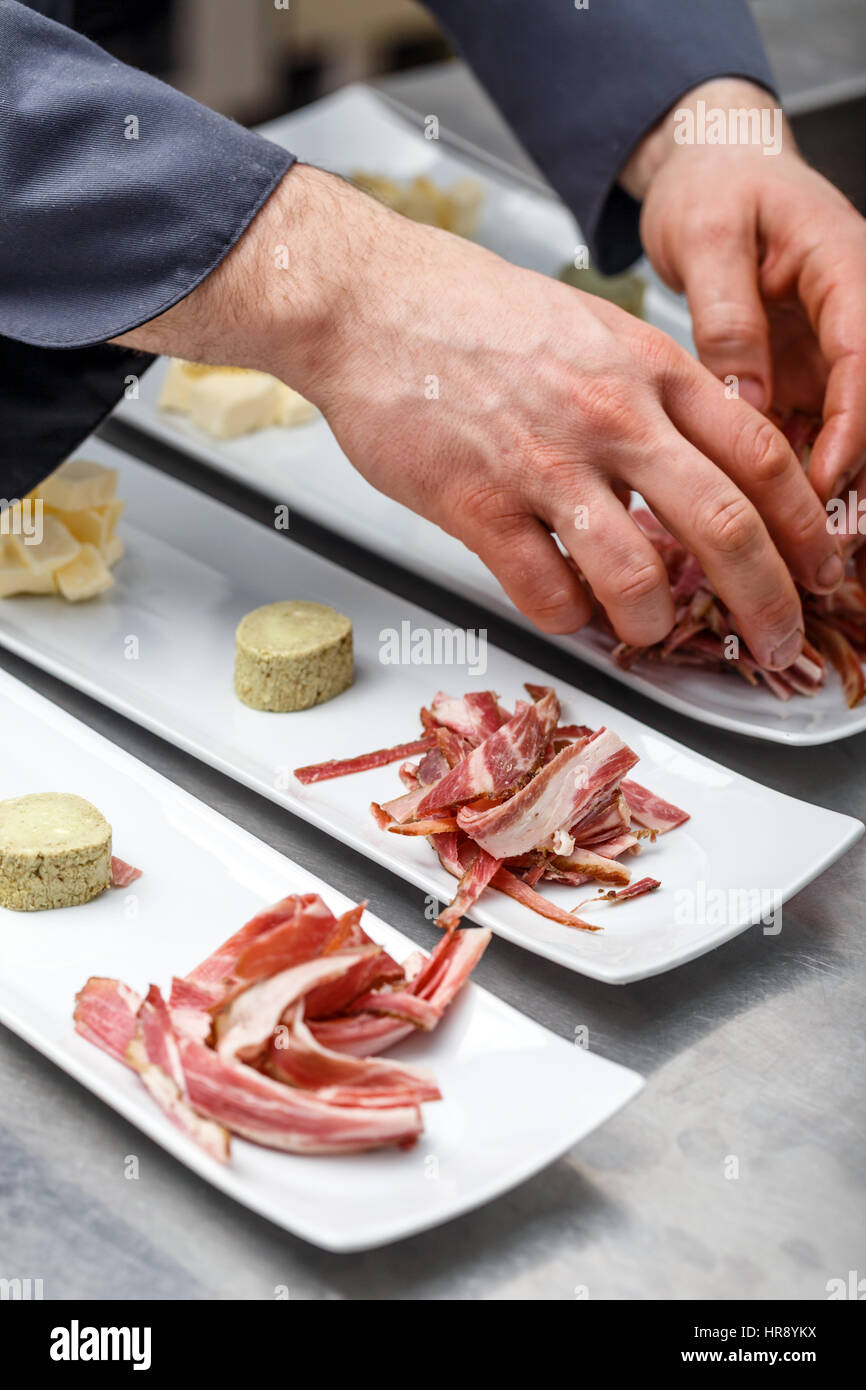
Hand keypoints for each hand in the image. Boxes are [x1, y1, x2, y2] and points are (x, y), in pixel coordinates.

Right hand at [115, 165, 840, 666]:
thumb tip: (700, 465)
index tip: (819, 569)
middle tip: (776, 640)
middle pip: (724, 525)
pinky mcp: (477, 504)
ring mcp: (544, 463)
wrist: (370, 302)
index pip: (762, 457)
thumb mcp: (592, 331)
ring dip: (656, 626)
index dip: (805, 527)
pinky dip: (568, 618)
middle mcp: (611, 415)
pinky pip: (545, 591)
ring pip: (637, 576)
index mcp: (650, 370)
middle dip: (765, 600)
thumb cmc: (474, 316)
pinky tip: (565, 607)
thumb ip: (651, 395)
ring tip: (649, 636)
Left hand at [622, 79, 865, 515]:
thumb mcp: (706, 237)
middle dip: (857, 472)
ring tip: (807, 551)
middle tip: (823, 539)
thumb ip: (726, 315)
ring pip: (851, 425)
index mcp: (844, 265)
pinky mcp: (808, 373)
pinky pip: (816, 430)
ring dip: (835, 487)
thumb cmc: (712, 188)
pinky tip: (778, 526)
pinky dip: (802, 478)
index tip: (827, 479)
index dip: (852, 423)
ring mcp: (833, 348)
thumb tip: (745, 398)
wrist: (710, 168)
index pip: (864, 354)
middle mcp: (853, 313)